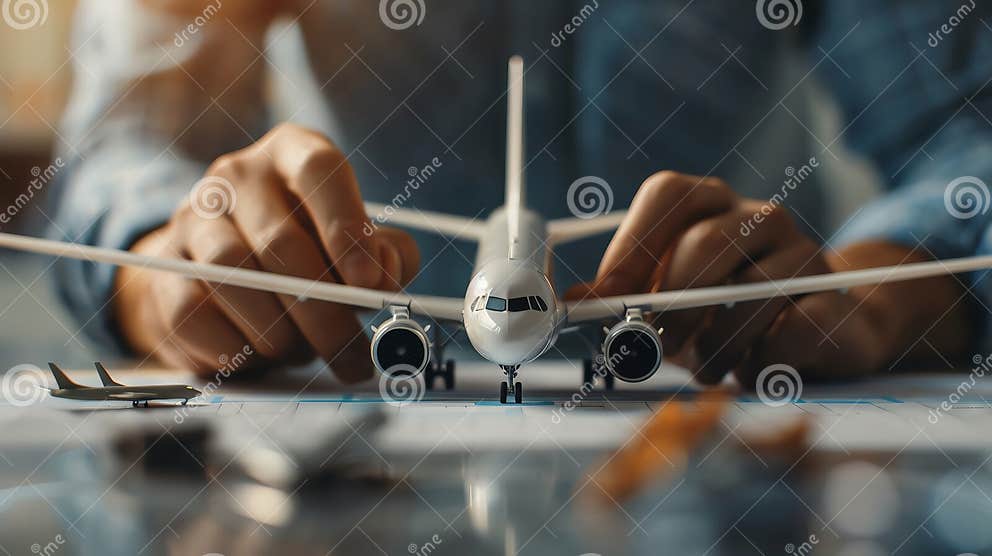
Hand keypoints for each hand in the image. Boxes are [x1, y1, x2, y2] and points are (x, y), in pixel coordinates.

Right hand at [114, 123, 418, 380]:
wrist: (223, 271)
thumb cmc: (310, 254)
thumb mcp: (357, 244)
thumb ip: (387, 255)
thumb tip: (383, 275)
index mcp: (292, 153)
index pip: (319, 170)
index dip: (346, 227)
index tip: (369, 284)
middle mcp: (237, 175)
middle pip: (280, 241)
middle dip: (325, 311)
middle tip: (353, 356)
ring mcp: (192, 218)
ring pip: (234, 279)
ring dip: (278, 331)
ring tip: (301, 350)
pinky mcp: (163, 267)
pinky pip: (194, 315)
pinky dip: (233, 347)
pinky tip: (257, 354)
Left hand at [567, 171, 970, 386]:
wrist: (819, 332)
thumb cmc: (724, 312)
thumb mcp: (670, 299)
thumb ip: (626, 295)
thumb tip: (573, 302)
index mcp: (711, 203)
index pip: (668, 195)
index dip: (633, 244)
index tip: (607, 296)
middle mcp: (760, 216)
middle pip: (706, 243)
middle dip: (671, 305)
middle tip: (655, 348)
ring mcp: (804, 252)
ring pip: (750, 293)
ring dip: (715, 346)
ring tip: (704, 369)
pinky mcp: (833, 299)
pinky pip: (790, 332)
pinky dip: (760, 363)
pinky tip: (752, 371)